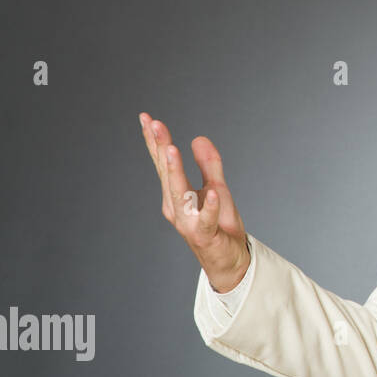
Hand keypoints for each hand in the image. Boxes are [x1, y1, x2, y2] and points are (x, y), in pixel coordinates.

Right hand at [139, 112, 250, 292]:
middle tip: (154, 123)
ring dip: (175, 171)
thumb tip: (198, 138)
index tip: (147, 117)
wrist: (229, 259)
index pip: (163, 163)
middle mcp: (176, 206)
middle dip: (160, 147)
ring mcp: (187, 221)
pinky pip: (207, 219)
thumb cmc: (221, 225)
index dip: (155, 141)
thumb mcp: (217, 188)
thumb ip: (209, 164)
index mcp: (176, 194)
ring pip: (179, 193)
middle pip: (167, 172)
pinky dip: (210, 207)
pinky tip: (214, 193)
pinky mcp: (204, 234)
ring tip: (172, 149)